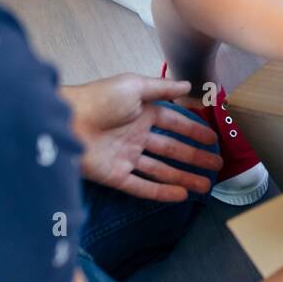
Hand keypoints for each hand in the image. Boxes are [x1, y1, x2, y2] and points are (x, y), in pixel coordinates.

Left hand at [61, 75, 219, 201]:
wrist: (66, 121)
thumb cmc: (99, 99)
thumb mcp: (133, 86)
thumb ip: (162, 88)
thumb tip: (188, 86)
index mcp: (141, 113)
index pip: (173, 123)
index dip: (193, 131)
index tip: (213, 139)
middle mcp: (136, 136)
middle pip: (171, 149)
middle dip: (194, 157)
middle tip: (217, 166)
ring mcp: (126, 157)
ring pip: (161, 170)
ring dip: (184, 177)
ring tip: (206, 185)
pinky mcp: (116, 176)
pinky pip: (142, 186)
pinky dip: (161, 192)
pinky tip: (181, 195)